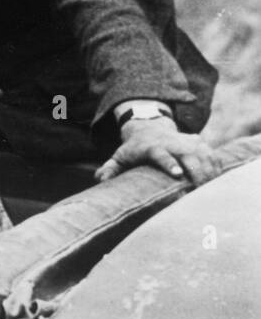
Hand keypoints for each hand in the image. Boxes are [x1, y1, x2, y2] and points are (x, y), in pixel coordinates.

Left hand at [94, 117, 219, 186]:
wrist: (149, 127)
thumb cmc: (134, 149)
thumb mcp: (120, 157)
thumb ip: (111, 168)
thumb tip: (99, 178)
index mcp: (152, 147)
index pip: (161, 154)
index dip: (168, 163)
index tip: (176, 173)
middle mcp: (172, 143)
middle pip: (188, 156)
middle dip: (196, 172)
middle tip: (200, 190)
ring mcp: (187, 142)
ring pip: (204, 155)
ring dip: (209, 172)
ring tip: (211, 191)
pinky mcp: (200, 143)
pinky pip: (213, 155)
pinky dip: (217, 168)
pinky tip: (218, 183)